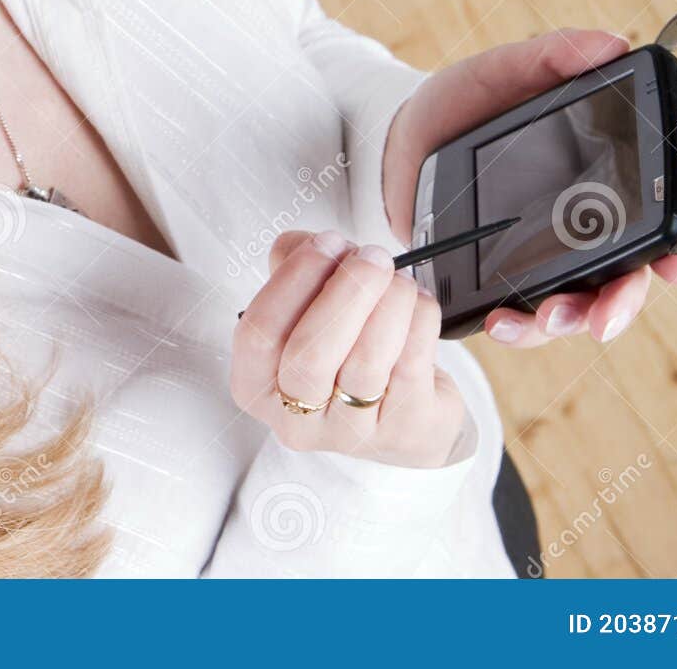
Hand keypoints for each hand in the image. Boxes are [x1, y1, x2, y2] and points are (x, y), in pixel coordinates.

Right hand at [231, 229, 465, 468]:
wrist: (400, 409)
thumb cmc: (344, 350)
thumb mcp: (306, 307)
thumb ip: (295, 266)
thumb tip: (308, 245)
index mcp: (256, 385)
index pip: (258, 333)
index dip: (293, 280)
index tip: (325, 243)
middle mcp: (296, 418)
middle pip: (309, 352)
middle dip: (347, 290)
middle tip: (372, 256)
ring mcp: (350, 432)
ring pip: (367, 358)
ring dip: (389, 301)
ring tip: (398, 277)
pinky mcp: (403, 429)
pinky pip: (412, 362)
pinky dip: (419, 318)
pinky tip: (417, 302)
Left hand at [381, 29, 676, 346]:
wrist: (394, 141)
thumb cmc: (458, 104)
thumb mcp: (499, 74)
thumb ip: (549, 58)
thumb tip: (611, 43)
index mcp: (595, 181)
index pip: (651, 222)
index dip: (672, 250)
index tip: (675, 267)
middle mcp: (577, 229)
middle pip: (621, 280)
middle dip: (620, 305)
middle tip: (602, 317)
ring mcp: (537, 260)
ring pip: (574, 308)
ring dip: (570, 322)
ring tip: (546, 318)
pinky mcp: (495, 280)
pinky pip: (518, 315)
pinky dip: (517, 327)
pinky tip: (501, 322)